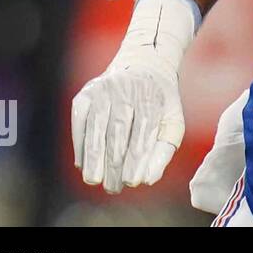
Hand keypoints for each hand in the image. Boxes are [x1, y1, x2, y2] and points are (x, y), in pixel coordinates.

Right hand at [72, 47, 184, 193]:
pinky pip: (80, 122)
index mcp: (151, 96)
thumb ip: (164, 150)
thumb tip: (149, 179)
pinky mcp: (86, 94)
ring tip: (94, 179)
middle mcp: (126, 90)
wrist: (143, 65)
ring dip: (94, 157)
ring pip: (96, 128)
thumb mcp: (171, 121)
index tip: (133, 182)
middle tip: (113, 187)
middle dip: (114, 163)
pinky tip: (82, 163)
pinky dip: (80, 143)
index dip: (136, 159)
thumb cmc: (159, 102)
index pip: (143, 131)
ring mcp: (103, 90)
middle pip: (118, 132)